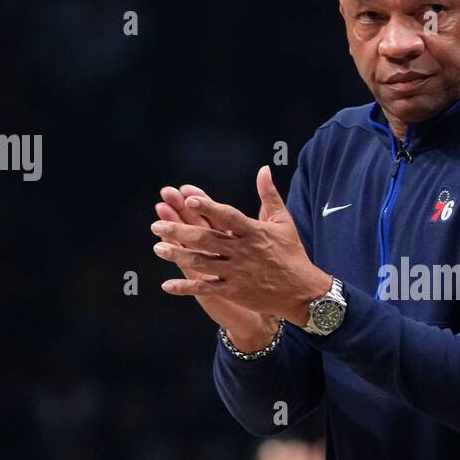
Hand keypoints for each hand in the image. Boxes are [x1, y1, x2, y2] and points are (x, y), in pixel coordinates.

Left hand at [154, 184, 278, 348]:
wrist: (302, 291)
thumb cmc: (292, 253)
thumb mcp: (283, 222)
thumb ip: (269, 195)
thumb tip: (264, 168)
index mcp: (254, 231)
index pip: (227, 216)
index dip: (208, 208)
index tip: (188, 199)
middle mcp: (243, 251)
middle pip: (206, 239)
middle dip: (179, 231)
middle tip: (157, 224)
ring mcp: (237, 272)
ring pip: (202, 262)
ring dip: (177, 255)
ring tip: (157, 248)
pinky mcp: (234, 291)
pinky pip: (206, 288)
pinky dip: (186, 287)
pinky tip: (166, 285)